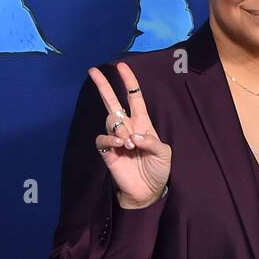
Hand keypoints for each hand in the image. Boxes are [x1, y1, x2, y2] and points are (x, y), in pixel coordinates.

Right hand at [90, 60, 171, 206]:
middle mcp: (127, 128)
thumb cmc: (158, 170)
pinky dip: (110, 139)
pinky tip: (120, 144)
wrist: (148, 192)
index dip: (129, 82)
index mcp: (142, 124)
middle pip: (112, 103)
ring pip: (110, 121)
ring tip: (130, 144)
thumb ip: (152, 141)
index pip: (134, 97)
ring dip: (120, 128)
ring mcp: (116, 140)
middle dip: (103, 86)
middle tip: (93, 71)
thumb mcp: (164, 154)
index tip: (121, 66)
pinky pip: (103, 139)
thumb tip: (134, 135)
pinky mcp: (108, 153)